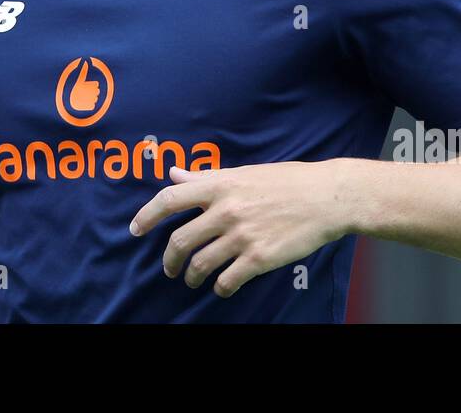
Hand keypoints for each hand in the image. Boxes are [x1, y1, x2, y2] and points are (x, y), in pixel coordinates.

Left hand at [129, 160, 347, 297]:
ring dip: (192, 277)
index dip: (146, 216)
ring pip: (200, 264)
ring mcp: (242, 236)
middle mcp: (226, 210)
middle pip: (180, 241)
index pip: (170, 199)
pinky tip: (221, 287)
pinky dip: (219, 288)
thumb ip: (206, 177)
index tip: (135, 230)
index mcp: (220, 184)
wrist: (326, 197)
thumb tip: (173, 173)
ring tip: (194, 279)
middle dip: (169, 260)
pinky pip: (227, 280)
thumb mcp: (242, 172)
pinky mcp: (259, 258)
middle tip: (169, 268)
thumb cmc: (285, 181)